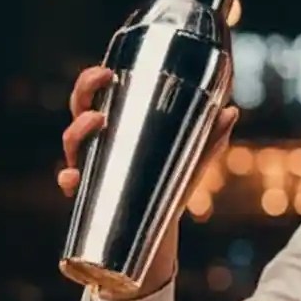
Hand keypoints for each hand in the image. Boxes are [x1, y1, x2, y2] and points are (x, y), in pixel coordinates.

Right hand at [57, 65, 239, 298]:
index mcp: (119, 126)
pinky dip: (69, 178)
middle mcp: (98, 143)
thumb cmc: (172, 184)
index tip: (107, 70)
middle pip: (78, 109)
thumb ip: (210, 137)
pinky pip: (71, 184)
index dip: (94, 79)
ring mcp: (90, 167)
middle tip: (102, 81)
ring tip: (96, 122)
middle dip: (84, 92)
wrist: (161, 230)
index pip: (99, 95)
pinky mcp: (88, 195)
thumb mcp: (192, 159)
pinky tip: (73, 176)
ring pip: (72, 143)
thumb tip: (231, 111)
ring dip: (78, 130)